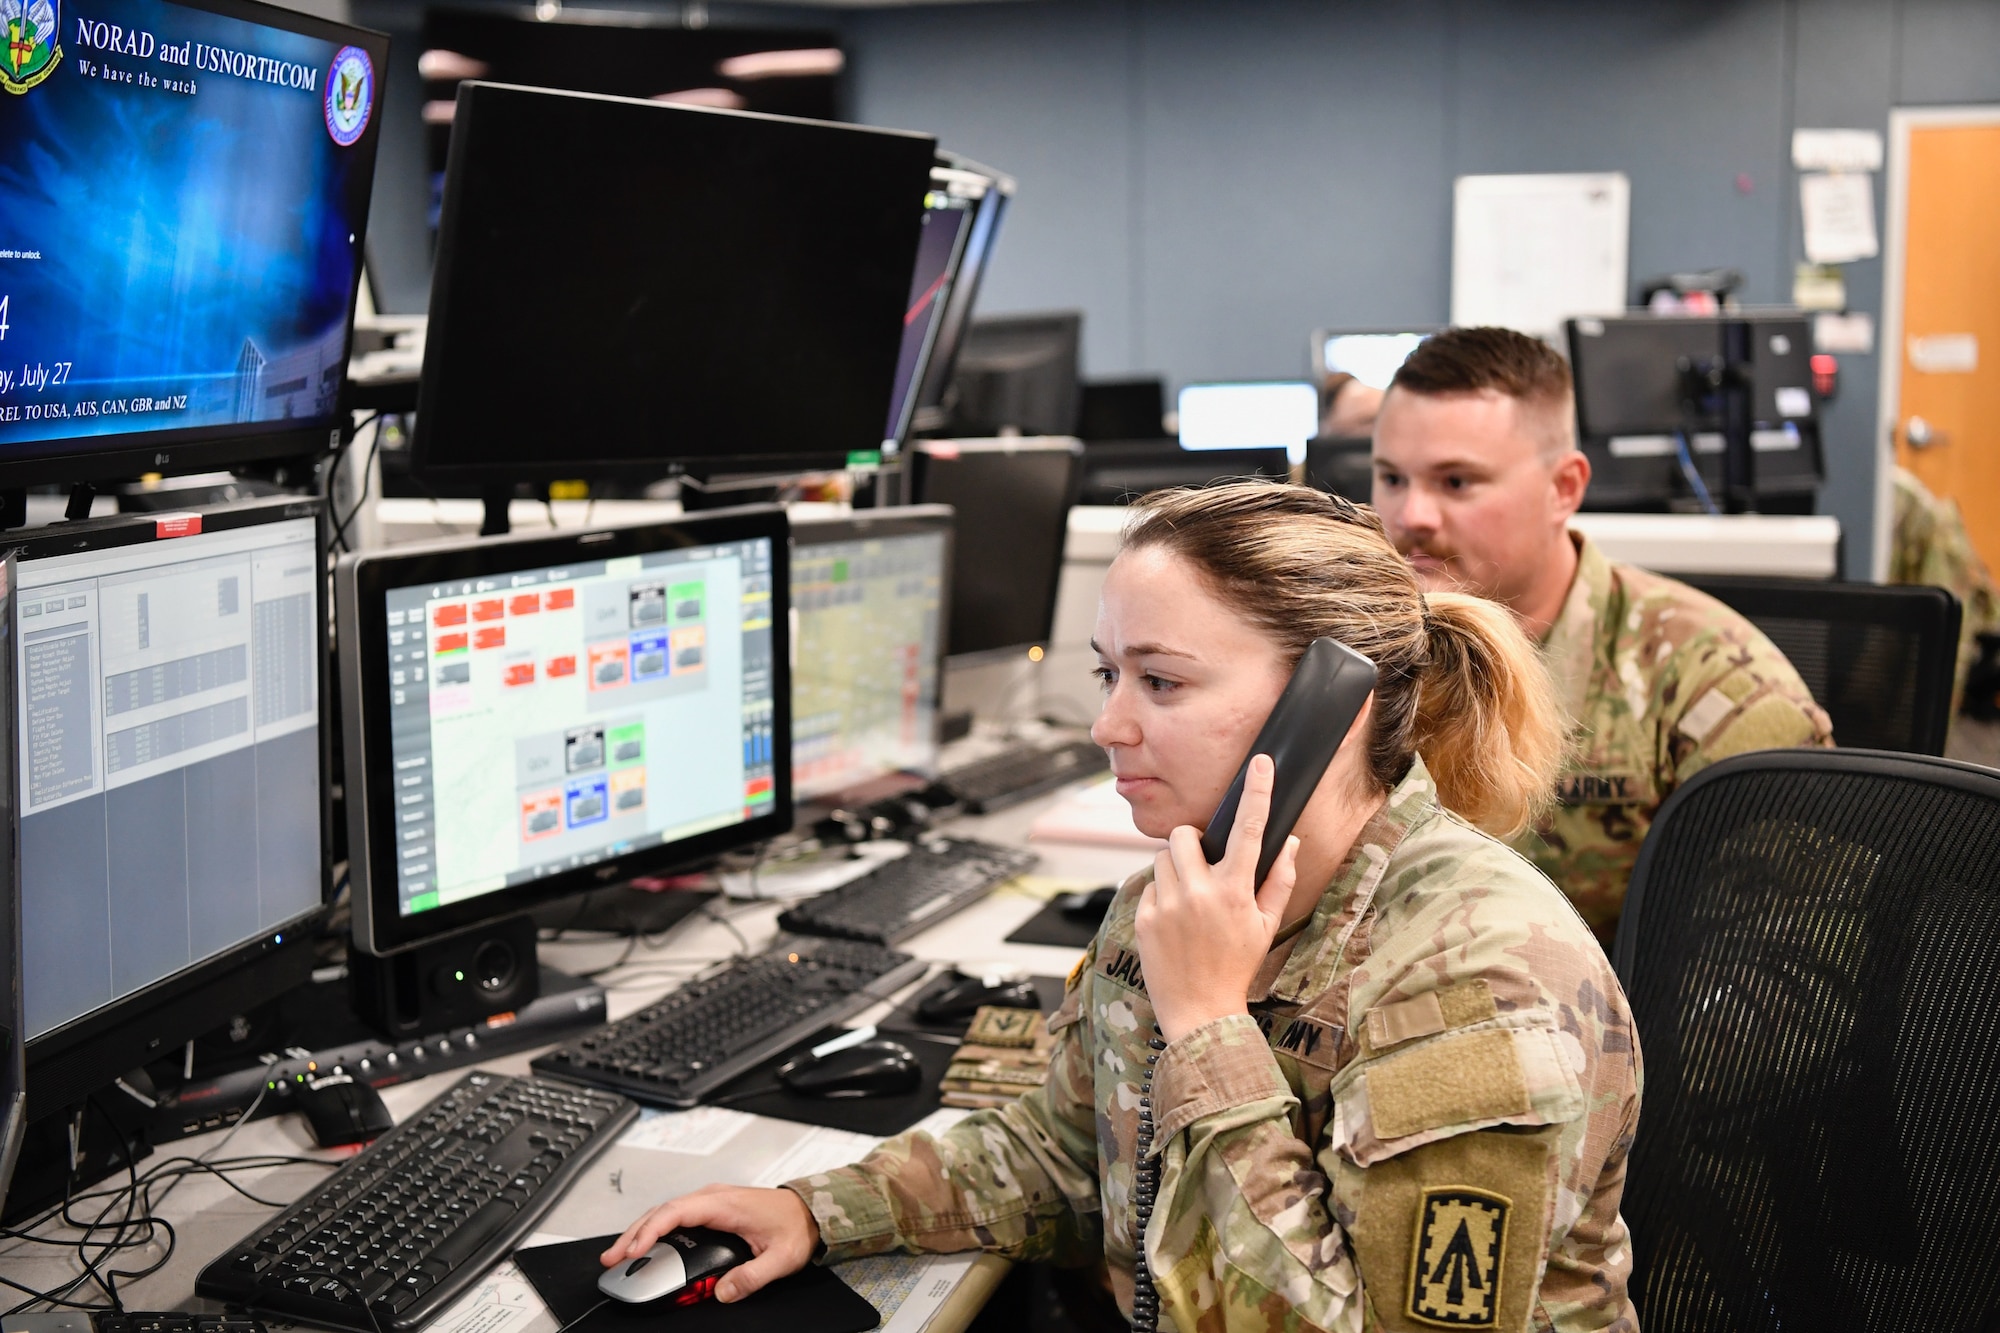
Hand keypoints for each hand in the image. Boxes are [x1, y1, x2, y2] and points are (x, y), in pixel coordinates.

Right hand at [600, 1184, 819, 1302]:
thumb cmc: (795, 1226)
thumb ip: (752, 1276)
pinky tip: (644, 1247)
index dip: (650, 1230)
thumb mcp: (780, 1258)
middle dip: (633, 1234)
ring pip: (665, 1213)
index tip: (633, 1250)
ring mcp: (710, 1202)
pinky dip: (655, 1231)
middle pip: (662, 1211)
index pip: (677, 1211)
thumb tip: (723, 1292)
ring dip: (641, 1232)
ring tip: (619, 1255)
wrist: (810, 1211)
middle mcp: (713, 1198)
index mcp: (725, 1203)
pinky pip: (675, 1218)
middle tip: (611, 1259)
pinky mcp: (710, 1211)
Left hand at [1134, 754, 1299, 1042]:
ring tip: (1189, 901)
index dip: (1257, 792)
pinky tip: (1174, 924)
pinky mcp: (1144, 917)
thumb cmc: (1237, 966)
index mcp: (1235, 891)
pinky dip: (1161, 896)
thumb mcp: (1267, 926)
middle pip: (1184, 835)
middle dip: (1191, 843)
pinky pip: (1149, 886)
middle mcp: (1200, 893)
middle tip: (1201, 866)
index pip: (1249, 830)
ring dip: (1175, 870)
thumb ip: (1277, 881)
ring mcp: (1168, 905)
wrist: (1199, 1011)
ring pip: (1162, 858)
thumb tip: (1288, 843)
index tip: (1260, 762)